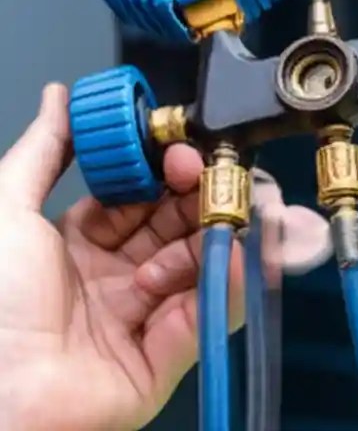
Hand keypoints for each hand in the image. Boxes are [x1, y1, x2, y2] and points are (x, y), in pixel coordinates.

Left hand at [0, 84, 243, 429]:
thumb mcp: (7, 210)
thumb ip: (43, 150)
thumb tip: (60, 98)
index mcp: (73, 248)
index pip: (137, 198)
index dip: (162, 172)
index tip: (181, 151)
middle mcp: (111, 280)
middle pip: (173, 227)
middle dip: (198, 198)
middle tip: (215, 176)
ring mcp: (140, 318)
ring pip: (197, 265)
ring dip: (214, 237)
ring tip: (225, 217)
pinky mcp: (164, 358)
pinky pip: (208, 316)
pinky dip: (228, 286)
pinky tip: (235, 260)